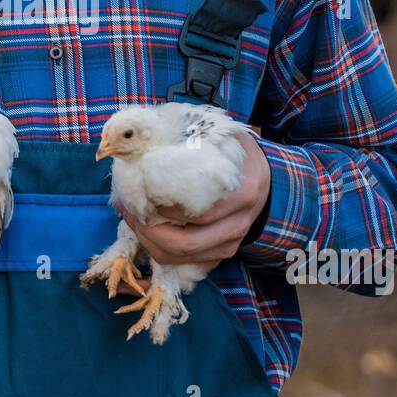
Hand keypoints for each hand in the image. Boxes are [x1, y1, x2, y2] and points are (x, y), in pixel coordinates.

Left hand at [116, 132, 270, 273]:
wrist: (267, 180)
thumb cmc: (237, 155)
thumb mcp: (223, 137)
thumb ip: (194, 134)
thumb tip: (148, 132)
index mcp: (242, 194)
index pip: (196, 211)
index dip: (160, 206)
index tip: (137, 190)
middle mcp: (238, 224)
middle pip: (184, 243)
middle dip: (148, 230)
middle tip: (129, 210)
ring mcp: (232, 243)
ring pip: (182, 257)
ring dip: (150, 243)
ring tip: (134, 220)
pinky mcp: (223, 254)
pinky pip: (186, 264)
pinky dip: (161, 252)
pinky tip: (148, 234)